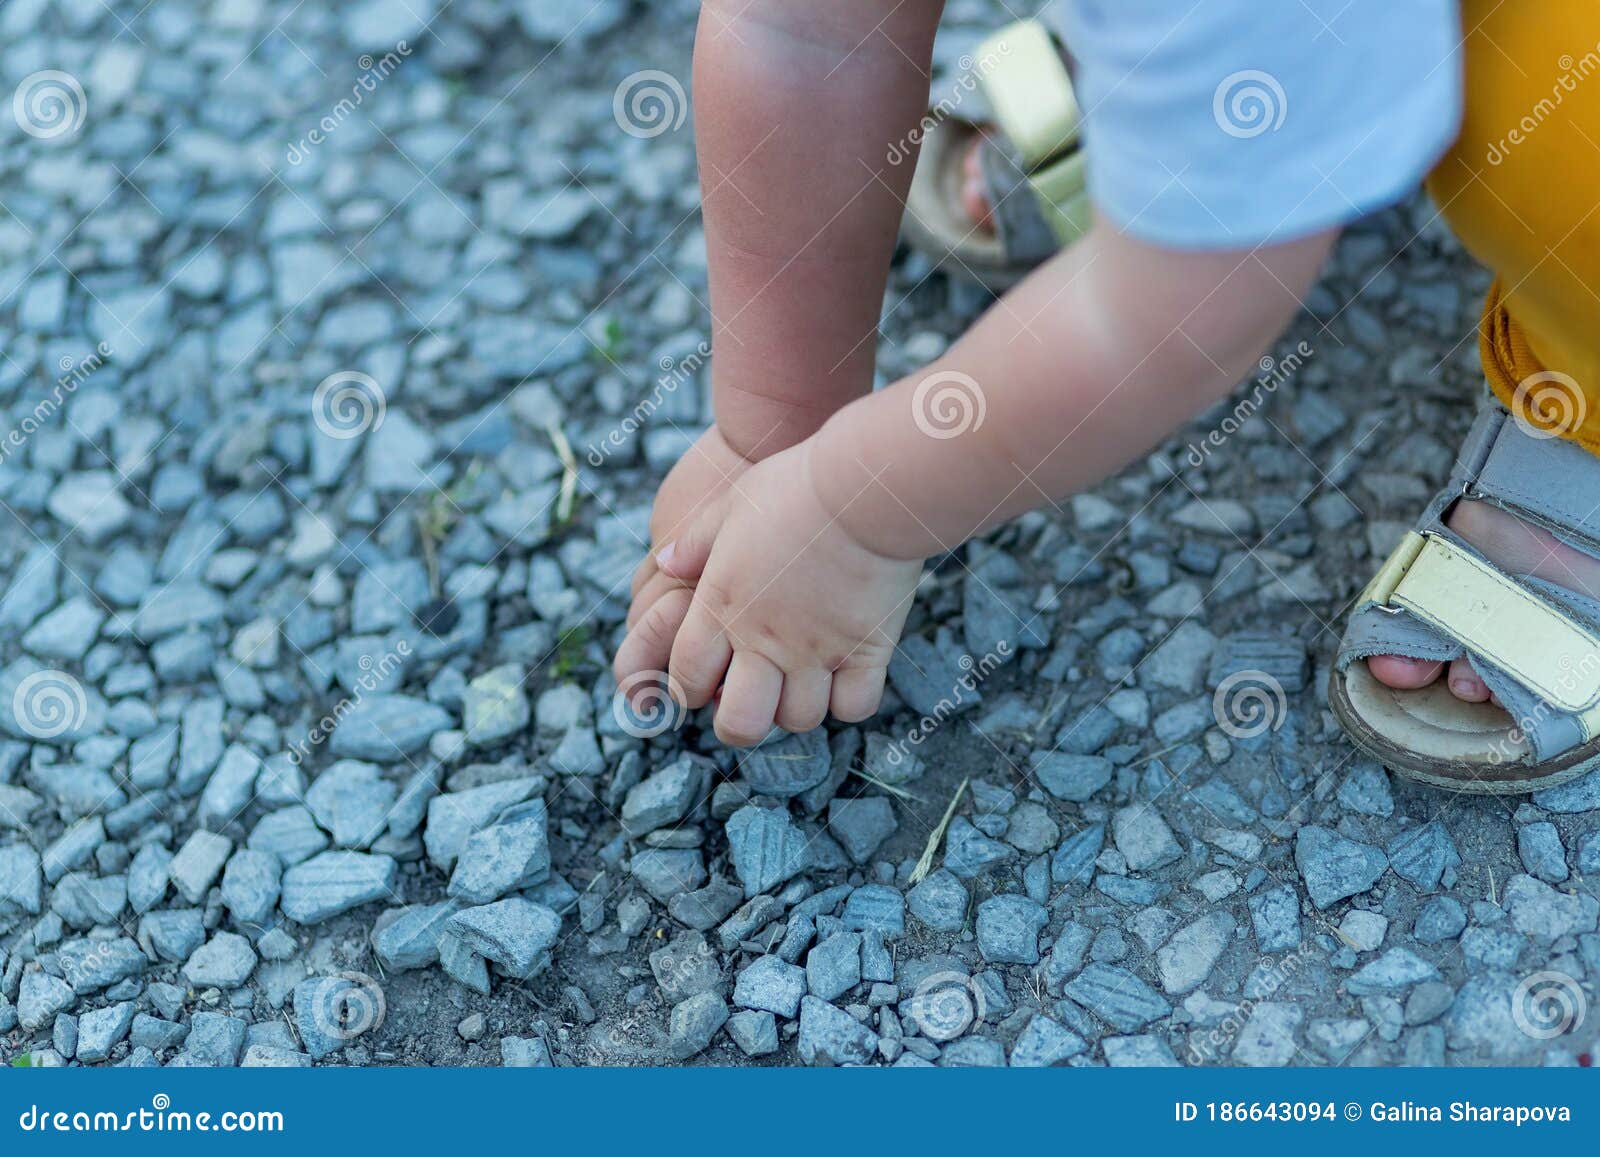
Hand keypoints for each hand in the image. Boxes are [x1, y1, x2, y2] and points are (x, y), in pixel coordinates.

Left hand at [614, 438, 921, 745]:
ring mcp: (817, 649)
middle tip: (749, 702)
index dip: (689, 689)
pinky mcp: (867, 649)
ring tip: (799, 683)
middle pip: (740, 723)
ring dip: (794, 709)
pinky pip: (855, 707)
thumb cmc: (794, 487)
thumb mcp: (729, 506)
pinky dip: (847, 702)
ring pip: (798, 719)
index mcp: (721, 606)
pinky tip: (844, 677)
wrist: (863, 488)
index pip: (687, 679)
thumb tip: (664, 563)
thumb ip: (695, 542)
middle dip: (738, 723)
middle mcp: (765, 639)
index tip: (703, 680)